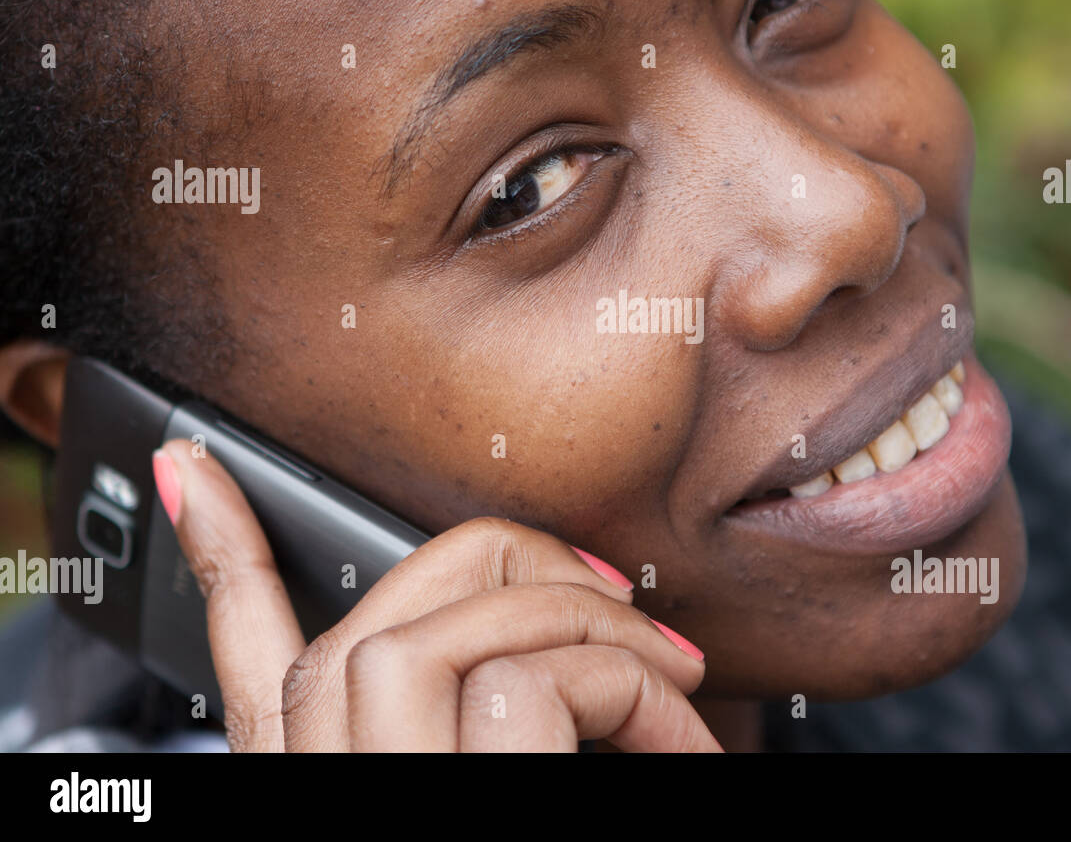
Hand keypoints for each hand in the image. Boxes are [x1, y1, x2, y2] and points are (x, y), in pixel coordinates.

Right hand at [152, 440, 721, 751]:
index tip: (193, 469)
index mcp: (326, 778)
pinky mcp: (443, 804)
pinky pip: (523, 689)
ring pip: (450, 629)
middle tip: (623, 603)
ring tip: (666, 679)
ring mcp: (375, 793)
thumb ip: (487, 719)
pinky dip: (625, 691)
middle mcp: (326, 783)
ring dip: (585, 625)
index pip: (248, 650)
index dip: (219, 547)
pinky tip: (675, 735)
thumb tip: (551, 652)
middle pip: (386, 607)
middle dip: (517, 564)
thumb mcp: (488, 776)